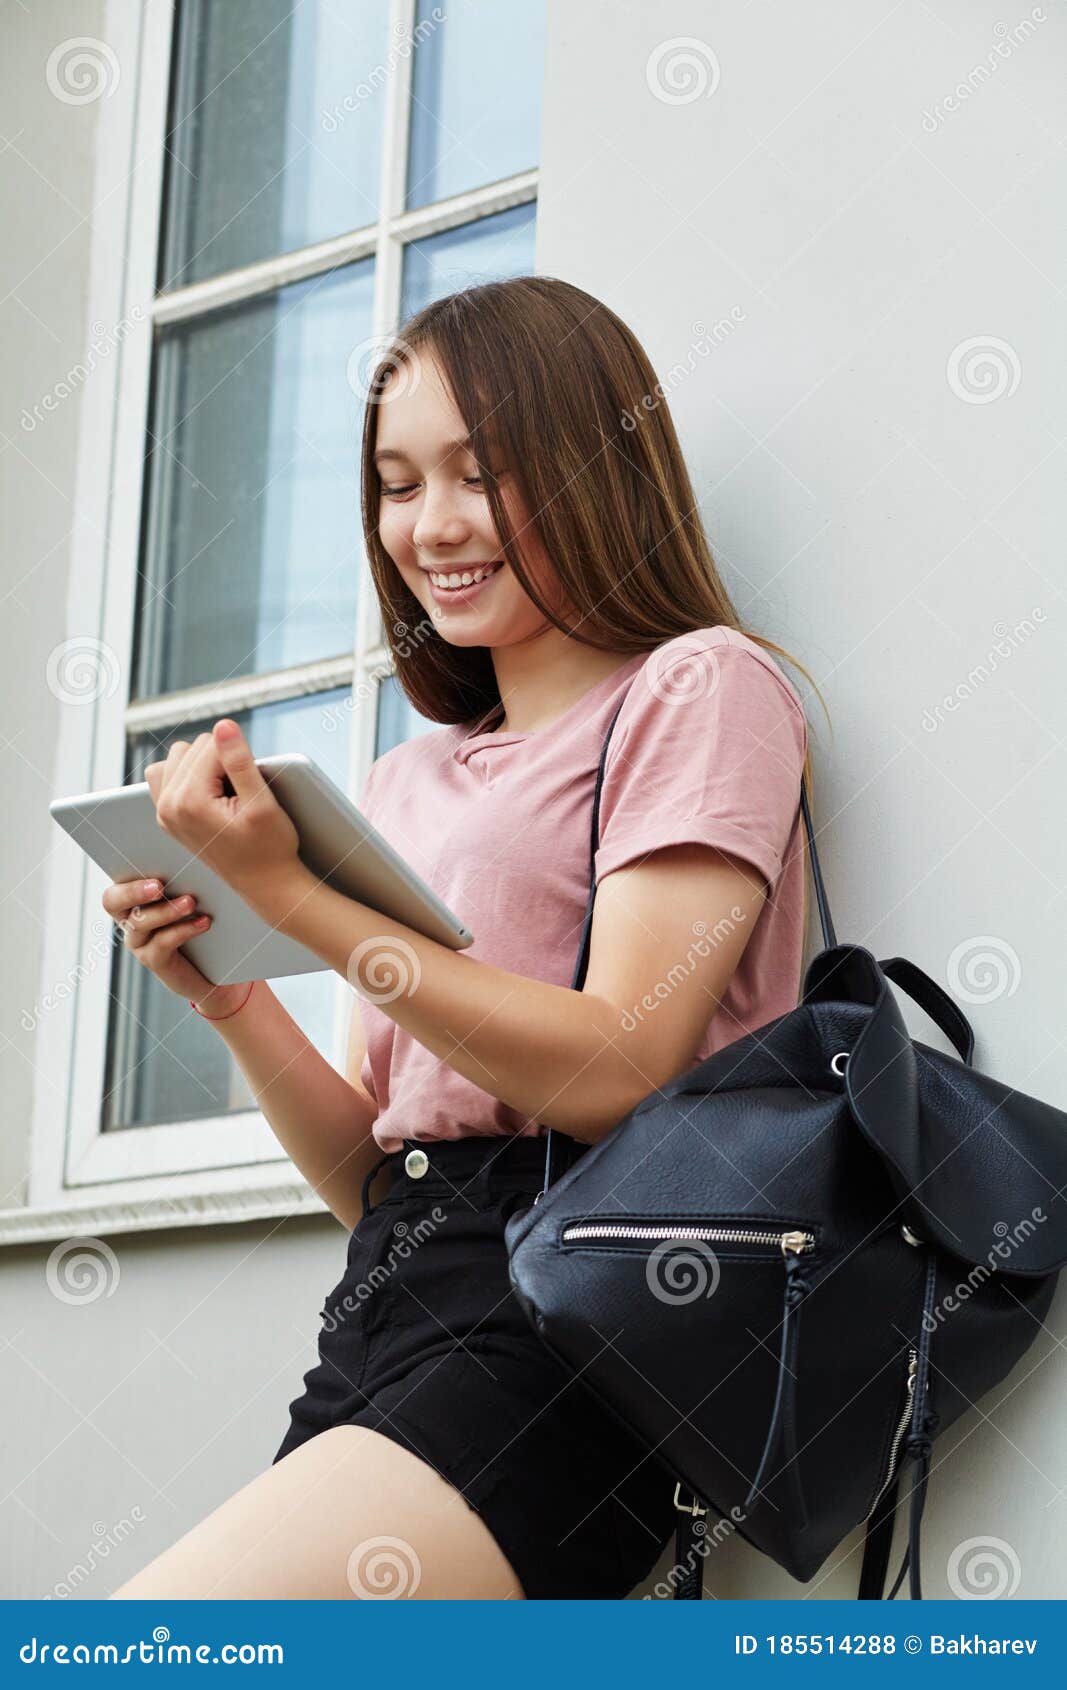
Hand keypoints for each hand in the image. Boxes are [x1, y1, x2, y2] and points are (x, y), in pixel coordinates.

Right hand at [101, 875, 254, 1013]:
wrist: (216, 965)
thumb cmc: (202, 918)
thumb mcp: (193, 892)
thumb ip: (186, 875)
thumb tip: (198, 851)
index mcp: (132, 896)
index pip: (114, 880)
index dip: (125, 873)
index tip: (147, 866)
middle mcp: (128, 918)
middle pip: (112, 901)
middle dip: (134, 892)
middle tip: (159, 885)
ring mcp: (138, 941)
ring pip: (139, 923)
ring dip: (166, 911)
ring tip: (190, 902)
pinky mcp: (154, 960)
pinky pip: (162, 943)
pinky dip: (183, 930)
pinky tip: (204, 922)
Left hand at [145, 720, 301, 904]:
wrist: (264, 883)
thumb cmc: (270, 848)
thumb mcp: (262, 804)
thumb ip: (240, 762)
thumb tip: (223, 725)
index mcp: (189, 801)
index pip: (213, 745)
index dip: (240, 758)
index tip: (249, 788)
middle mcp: (168, 805)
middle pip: (194, 747)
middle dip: (222, 760)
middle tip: (240, 794)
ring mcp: (164, 812)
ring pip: (178, 755)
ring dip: (203, 764)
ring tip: (225, 790)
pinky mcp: (167, 815)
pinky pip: (167, 773)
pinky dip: (188, 774)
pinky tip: (208, 790)